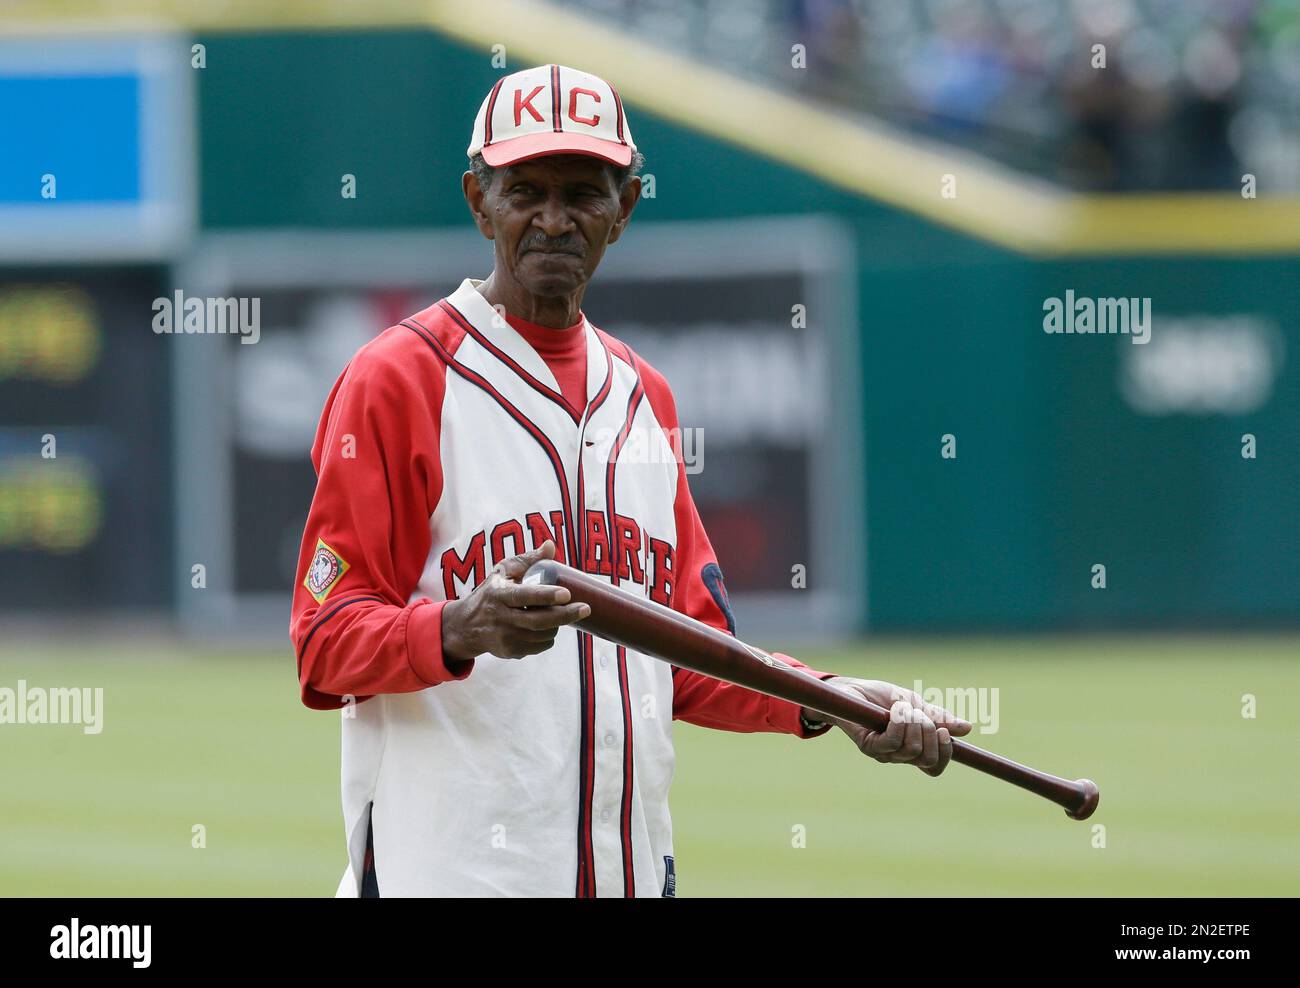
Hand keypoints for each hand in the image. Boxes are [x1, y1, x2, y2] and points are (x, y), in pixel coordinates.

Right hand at [441, 540, 589, 660]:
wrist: (466, 626)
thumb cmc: (490, 593)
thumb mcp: (503, 572)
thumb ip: (528, 560)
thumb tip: (551, 546)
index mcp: (499, 595)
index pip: (525, 597)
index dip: (546, 596)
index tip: (566, 593)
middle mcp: (501, 618)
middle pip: (539, 621)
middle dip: (565, 615)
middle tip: (586, 608)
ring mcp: (506, 638)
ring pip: (542, 635)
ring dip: (558, 625)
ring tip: (561, 613)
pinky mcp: (511, 652)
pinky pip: (539, 646)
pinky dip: (549, 637)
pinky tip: (547, 627)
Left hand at [804, 678, 972, 776]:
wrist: (851, 690)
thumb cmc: (882, 698)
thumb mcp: (916, 704)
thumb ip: (937, 718)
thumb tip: (967, 729)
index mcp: (914, 748)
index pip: (934, 767)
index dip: (945, 754)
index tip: (946, 732)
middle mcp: (899, 756)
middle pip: (927, 761)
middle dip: (932, 733)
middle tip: (921, 713)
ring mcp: (884, 753)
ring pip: (912, 749)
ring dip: (914, 722)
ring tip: (903, 706)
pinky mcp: (869, 746)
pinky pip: (893, 742)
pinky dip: (899, 723)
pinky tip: (895, 710)